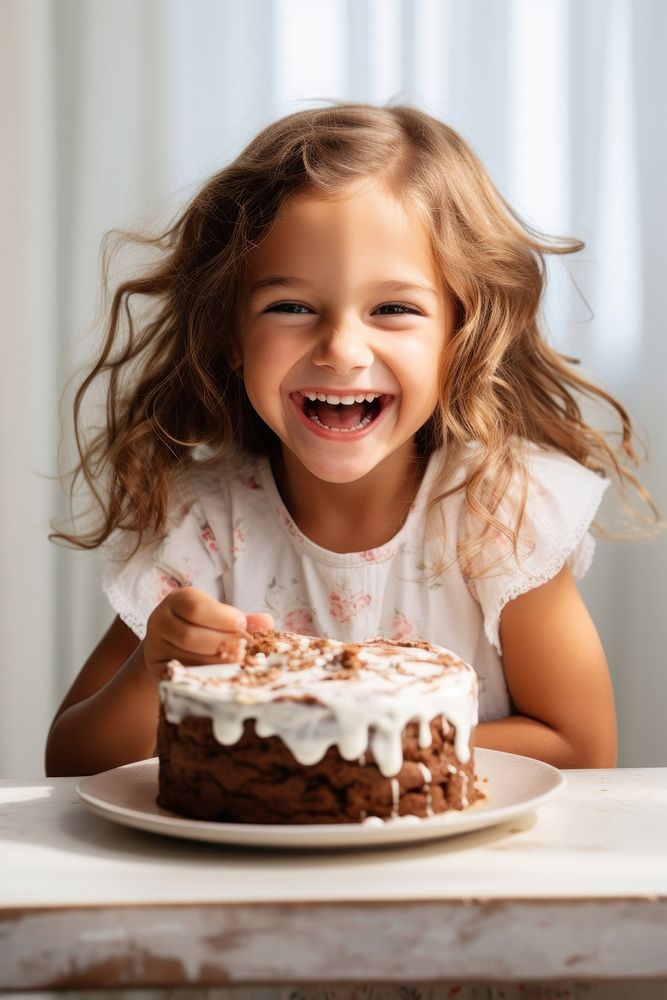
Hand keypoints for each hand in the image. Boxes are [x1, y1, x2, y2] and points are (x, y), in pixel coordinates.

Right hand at [143, 587, 272, 684]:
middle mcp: (160, 621)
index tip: (242, 625)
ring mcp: (154, 648)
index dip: (221, 617)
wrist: (172, 647)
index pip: (194, 606)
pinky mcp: (155, 671)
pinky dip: (202, 679)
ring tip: (236, 665)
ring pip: (185, 659)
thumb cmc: (204, 628)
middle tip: (242, 651)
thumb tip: (267, 622)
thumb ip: (242, 619)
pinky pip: (179, 678)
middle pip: (190, 635)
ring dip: (215, 664)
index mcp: (177, 600)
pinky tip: (219, 679)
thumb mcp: (220, 617)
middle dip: (221, 644)